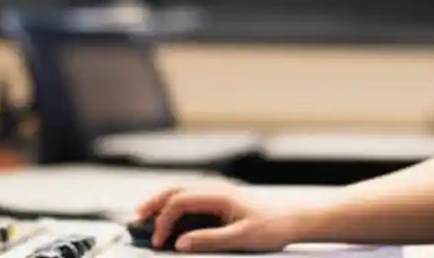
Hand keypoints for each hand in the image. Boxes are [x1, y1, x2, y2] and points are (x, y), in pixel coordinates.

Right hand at [135, 181, 302, 252]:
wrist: (296, 219)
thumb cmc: (273, 227)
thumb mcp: (242, 239)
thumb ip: (209, 240)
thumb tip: (180, 244)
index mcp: (219, 195)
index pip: (180, 202)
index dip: (163, 221)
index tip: (159, 242)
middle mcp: (217, 188)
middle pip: (176, 190)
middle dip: (155, 203)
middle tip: (137, 219)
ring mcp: (219, 191)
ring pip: (183, 190)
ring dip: (163, 201)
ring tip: (147, 213)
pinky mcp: (223, 198)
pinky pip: (193, 196)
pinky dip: (176, 203)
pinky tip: (172, 214)